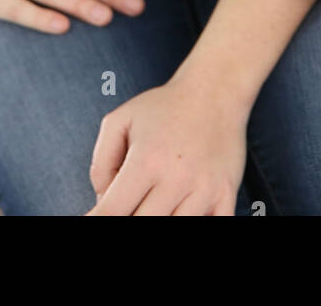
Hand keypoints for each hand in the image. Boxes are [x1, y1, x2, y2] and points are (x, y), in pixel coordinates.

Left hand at [85, 71, 248, 215]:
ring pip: (174, 230)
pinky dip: (195, 224)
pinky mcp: (225, 195)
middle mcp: (176, 178)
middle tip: (128, 202)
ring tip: (154, 201)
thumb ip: (101, 162)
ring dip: (159, 220)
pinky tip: (181, 209)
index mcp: (146, 160)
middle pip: (142, 225)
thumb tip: (103, 199)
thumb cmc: (164, 106)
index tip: (95, 218)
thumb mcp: (120, 120)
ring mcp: (204, 190)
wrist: (214, 90)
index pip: (114, 210)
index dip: (99, 219)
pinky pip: (214, 226)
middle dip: (128, 218)